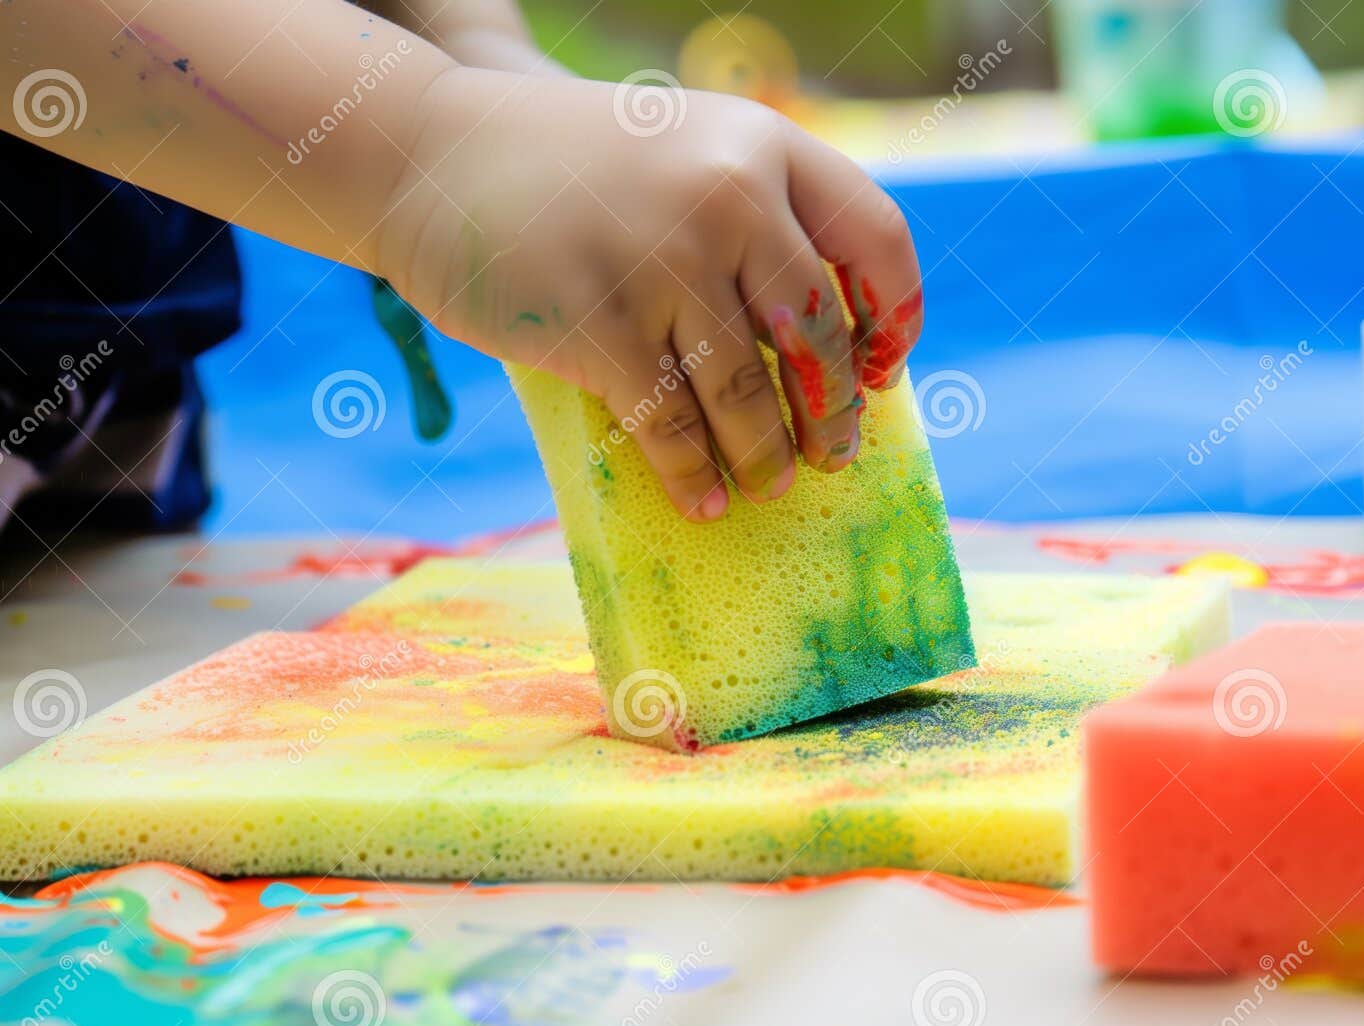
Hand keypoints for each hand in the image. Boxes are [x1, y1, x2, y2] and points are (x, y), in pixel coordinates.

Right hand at [376, 68, 922, 520]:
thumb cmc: (571, 169)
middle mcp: (727, 195)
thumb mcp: (683, 149)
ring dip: (769, 457)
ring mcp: (664, 263)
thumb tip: (826, 349)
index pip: (875, 239)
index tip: (881, 369)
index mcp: (761, 145)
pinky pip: (673, 427)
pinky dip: (696, 477)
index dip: (895, 317)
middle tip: (834, 453)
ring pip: (749, 396)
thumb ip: (754, 214)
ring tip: (772, 485)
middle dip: (834, 410)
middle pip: (817, 334)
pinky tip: (705, 502)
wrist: (429, 155)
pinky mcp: (602, 327)